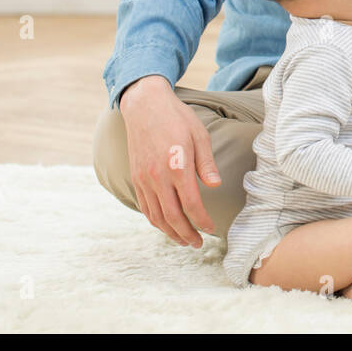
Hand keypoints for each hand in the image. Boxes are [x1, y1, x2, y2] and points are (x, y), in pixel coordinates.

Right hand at [119, 75, 219, 246]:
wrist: (145, 105)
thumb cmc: (177, 118)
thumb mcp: (200, 135)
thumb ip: (206, 163)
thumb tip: (215, 186)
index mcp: (177, 166)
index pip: (192, 204)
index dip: (203, 221)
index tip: (212, 228)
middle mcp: (158, 176)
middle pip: (172, 217)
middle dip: (187, 234)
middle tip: (198, 244)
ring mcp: (144, 178)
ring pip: (156, 216)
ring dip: (170, 233)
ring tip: (184, 240)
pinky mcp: (135, 177)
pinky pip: (145, 206)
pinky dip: (155, 221)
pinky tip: (166, 225)